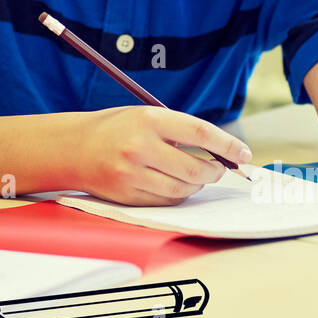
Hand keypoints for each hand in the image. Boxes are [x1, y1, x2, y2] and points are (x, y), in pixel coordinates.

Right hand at [70, 106, 252, 205]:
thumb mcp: (145, 116)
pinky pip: (166, 201)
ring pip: (183, 188)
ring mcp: (132, 174)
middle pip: (196, 168)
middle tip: (218, 168)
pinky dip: (177, 194)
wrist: (73, 148)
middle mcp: (140, 147)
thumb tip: (221, 151)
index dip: (228, 145)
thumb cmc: (116, 129)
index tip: (244, 153)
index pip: (201, 133)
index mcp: (149, 120)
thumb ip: (178, 131)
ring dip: (196, 184)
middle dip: (214, 171)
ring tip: (193, 174)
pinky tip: (172, 183)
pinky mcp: (127, 195)